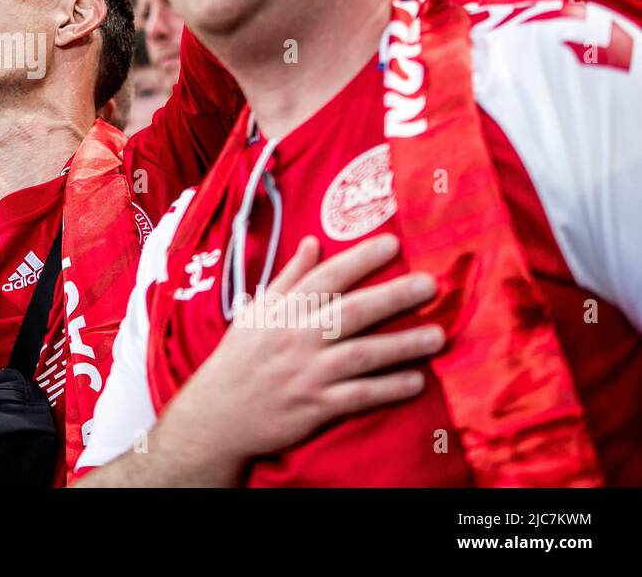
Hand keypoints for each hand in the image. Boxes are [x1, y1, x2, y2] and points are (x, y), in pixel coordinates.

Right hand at [150, 234, 442, 484]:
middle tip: (430, 284)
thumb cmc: (239, 359)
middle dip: (393, 297)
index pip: (327, 278)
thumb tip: (313, 242)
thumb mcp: (256, 311)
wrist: (218, 414)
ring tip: (438, 335)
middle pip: (352, 313)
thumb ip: (289, 278)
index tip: (393, 243)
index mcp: (283, 311)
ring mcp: (308, 373)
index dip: (360, 259)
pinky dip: (388, 389)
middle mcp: (297, 338)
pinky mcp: (316, 406)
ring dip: (402, 345)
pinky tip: (417, 380)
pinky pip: (358, 396)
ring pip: (362, 354)